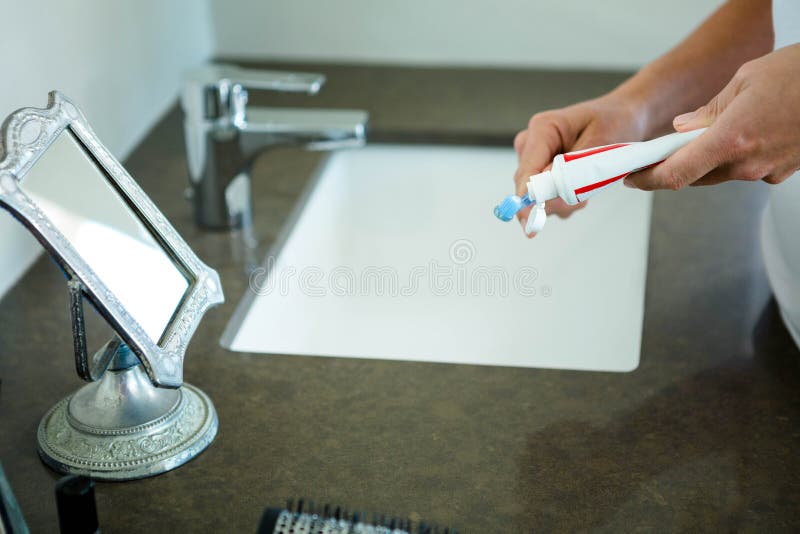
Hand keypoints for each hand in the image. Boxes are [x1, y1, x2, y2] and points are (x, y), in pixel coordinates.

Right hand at [513, 93, 649, 236]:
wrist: (622, 118)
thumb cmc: (614, 122)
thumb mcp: (602, 141)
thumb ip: (574, 166)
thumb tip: (548, 187)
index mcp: (543, 128)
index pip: (528, 168)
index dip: (530, 194)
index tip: (531, 216)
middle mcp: (532, 143)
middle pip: (528, 186)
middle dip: (554, 200)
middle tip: (583, 201)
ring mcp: (534, 158)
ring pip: (536, 196)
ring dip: (562, 201)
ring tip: (588, 186)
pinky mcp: (539, 171)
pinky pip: (545, 196)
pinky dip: (564, 199)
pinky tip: (581, 186)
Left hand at [625, 43, 799, 190]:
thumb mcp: (745, 80)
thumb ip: (707, 111)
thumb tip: (682, 129)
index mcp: (731, 140)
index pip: (676, 175)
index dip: (648, 180)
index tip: (633, 178)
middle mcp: (748, 164)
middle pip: (695, 177)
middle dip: (675, 166)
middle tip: (661, 152)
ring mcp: (767, 171)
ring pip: (720, 173)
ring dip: (707, 159)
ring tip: (710, 132)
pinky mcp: (782, 172)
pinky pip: (746, 169)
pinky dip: (735, 156)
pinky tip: (744, 133)